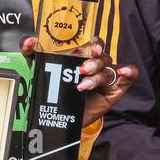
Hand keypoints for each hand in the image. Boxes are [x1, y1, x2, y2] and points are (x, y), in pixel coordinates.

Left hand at [19, 36, 136, 127]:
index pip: (92, 43)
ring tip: (83, 85)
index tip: (89, 49)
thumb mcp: (39, 70)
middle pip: (101, 55)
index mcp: (83, 56)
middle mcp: (96, 64)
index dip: (94, 43)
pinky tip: (122, 72)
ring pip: (109, 68)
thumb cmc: (53, 90)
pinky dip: (129, 71)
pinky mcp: (115, 90)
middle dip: (94, 61)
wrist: (59, 118)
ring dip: (98, 75)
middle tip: (82, 70)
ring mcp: (106, 77)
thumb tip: (29, 41)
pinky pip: (129, 77)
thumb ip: (32, 53)